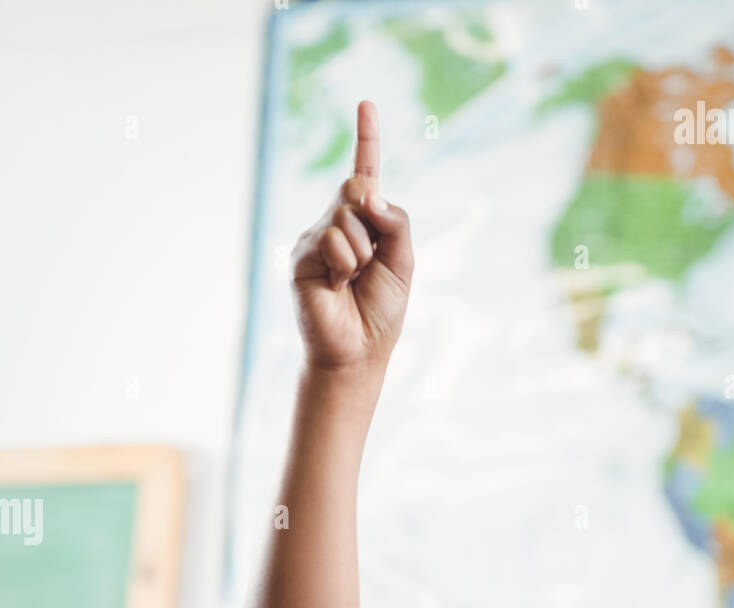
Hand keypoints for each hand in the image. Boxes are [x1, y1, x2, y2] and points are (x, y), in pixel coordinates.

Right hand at [290, 100, 413, 372]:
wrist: (357, 350)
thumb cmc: (381, 310)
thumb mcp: (403, 262)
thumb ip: (396, 221)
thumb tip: (369, 190)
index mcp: (365, 222)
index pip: (366, 173)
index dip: (367, 138)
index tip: (366, 104)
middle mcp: (338, 223)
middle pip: (357, 188)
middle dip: (373, 220)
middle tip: (370, 261)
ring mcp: (317, 237)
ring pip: (347, 216)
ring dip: (361, 254)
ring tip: (354, 282)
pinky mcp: (302, 254)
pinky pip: (333, 240)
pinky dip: (346, 266)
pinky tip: (338, 288)